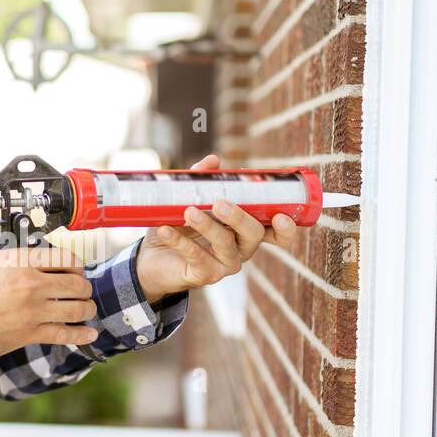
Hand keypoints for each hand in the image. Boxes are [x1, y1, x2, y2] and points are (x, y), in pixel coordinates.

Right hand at [0, 246, 98, 360]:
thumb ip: (15, 259)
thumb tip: (35, 260)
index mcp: (21, 262)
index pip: (66, 259)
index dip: (76, 265)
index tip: (75, 270)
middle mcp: (31, 285)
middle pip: (77, 284)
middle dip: (83, 287)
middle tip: (81, 290)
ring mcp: (32, 311)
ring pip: (77, 309)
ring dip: (86, 309)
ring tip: (86, 309)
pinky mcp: (29, 334)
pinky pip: (65, 334)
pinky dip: (81, 334)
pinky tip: (89, 332)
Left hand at [134, 154, 297, 303]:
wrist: (151, 258)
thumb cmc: (179, 226)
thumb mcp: (189, 200)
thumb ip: (202, 181)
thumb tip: (213, 161)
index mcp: (245, 230)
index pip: (275, 233)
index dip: (285, 228)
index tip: (280, 216)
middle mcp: (241, 248)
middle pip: (253, 234)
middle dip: (239, 217)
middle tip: (219, 203)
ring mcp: (224, 264)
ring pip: (225, 244)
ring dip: (208, 226)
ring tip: (188, 211)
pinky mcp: (204, 275)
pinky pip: (196, 256)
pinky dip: (180, 241)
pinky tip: (165, 229)